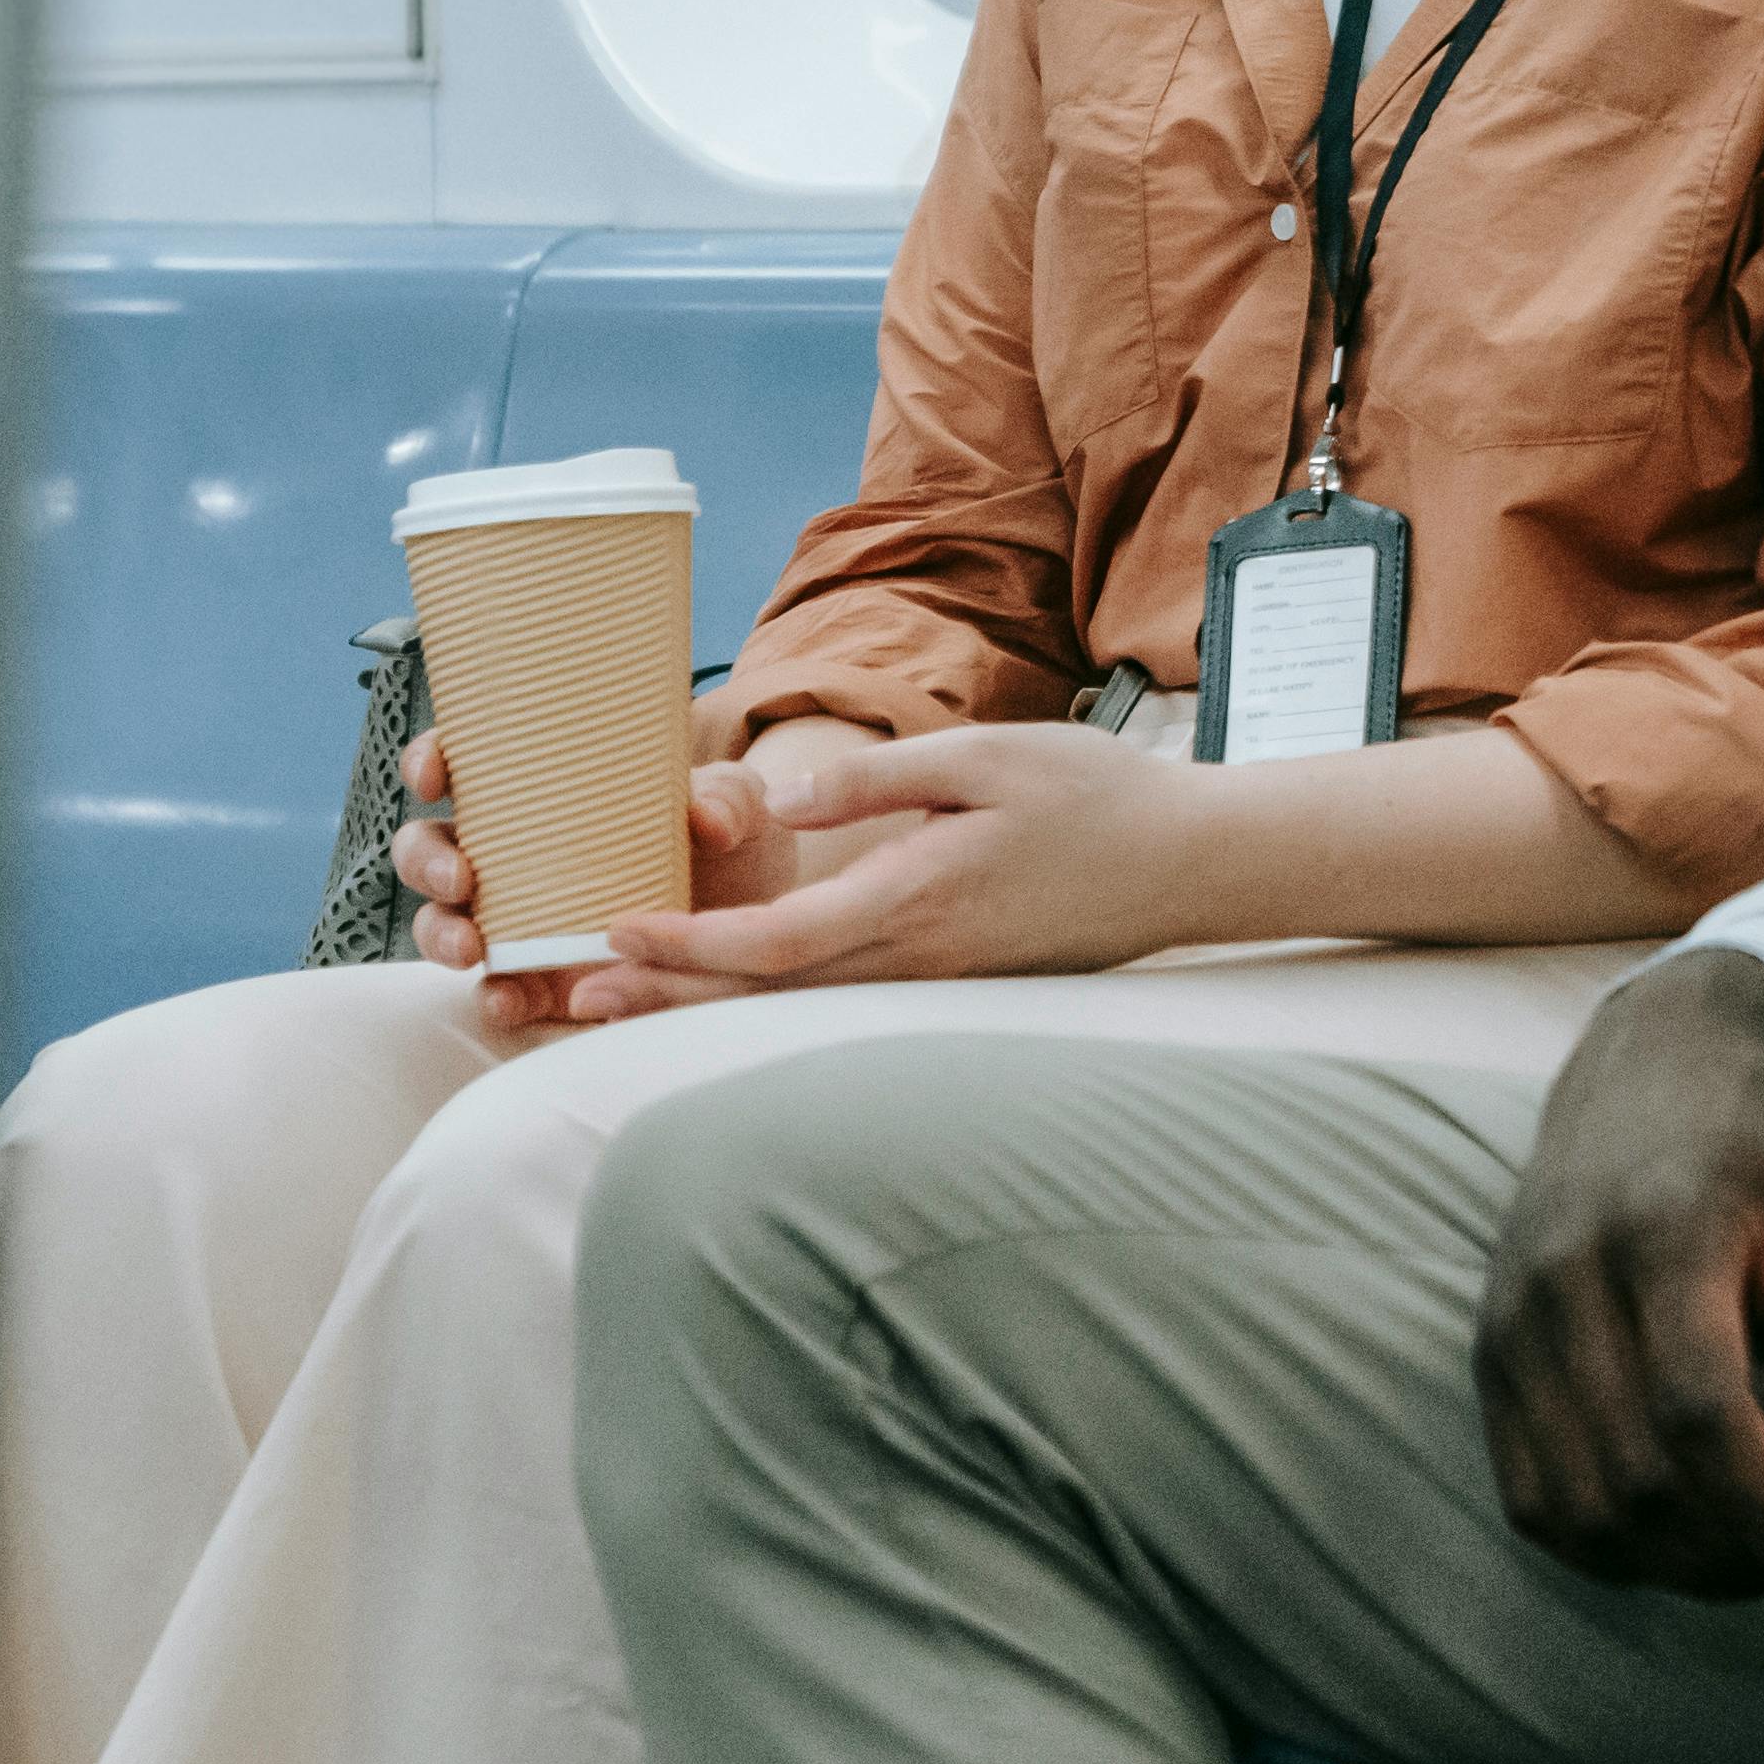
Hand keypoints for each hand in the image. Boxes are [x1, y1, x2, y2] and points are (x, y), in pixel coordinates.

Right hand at [402, 698, 893, 1035]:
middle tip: (461, 878)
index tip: (436, 772)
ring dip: (441, 936)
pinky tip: (511, 997)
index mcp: (540, 794)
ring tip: (473, 949)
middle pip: (429, 850)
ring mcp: (520, 922)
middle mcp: (514, 857)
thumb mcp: (738, 802)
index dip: (431, 763)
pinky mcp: (544, 982)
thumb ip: (726, 799)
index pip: (464, 768)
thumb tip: (707, 821)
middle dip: (426, 862)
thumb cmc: (736, 839)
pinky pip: (498, 992)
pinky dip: (495, 996)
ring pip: (444, 924)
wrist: (765, 917)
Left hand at [582, 718, 1213, 996]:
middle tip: (571, 991)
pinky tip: (726, 992)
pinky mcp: (956, 981)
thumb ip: (877, 781)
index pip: (780, 941)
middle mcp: (920, 959)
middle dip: (667, 992)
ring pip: (799, 1006)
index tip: (614, 928)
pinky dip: (768, 1001)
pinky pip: (841, 1001)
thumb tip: (781, 800)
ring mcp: (940, 982)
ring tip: (620, 999)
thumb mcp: (984, 758)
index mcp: (919, 900)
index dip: (691, 942)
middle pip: (769, 992)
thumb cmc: (1095, 798)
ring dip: (705, 1003)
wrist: (1192, 863)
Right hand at [1474, 951, 1763, 1608]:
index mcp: (1662, 1232)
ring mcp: (1511, 1319)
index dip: (1763, 1514)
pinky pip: (1529, 1497)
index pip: (1698, 1411)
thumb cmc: (1757, 1147)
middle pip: (1635, 1476)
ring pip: (1576, 1506)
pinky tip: (1678, 1543)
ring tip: (1753, 1562)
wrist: (1644, 1065)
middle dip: (1733, 1556)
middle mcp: (1566, 1278)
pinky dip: (1603, 1547)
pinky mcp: (1488, 1352)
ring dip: (1672, 1567)